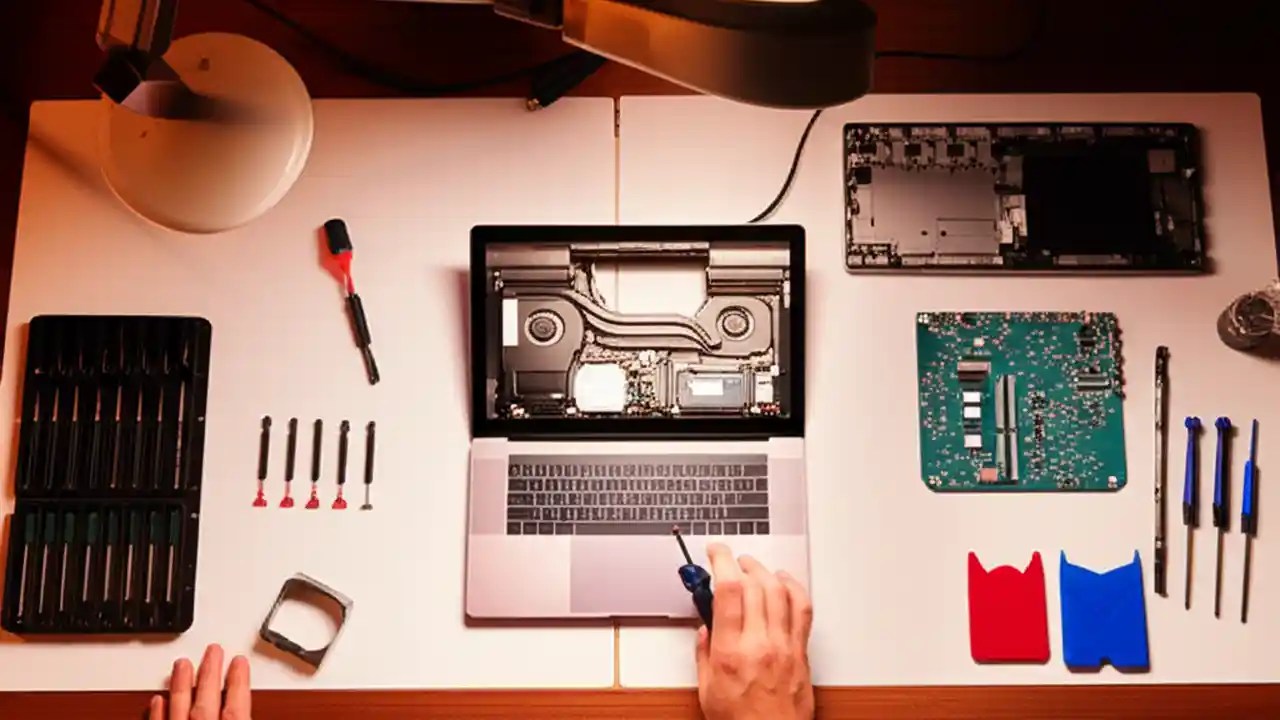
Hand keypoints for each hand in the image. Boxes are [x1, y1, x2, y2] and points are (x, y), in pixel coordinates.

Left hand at [149, 644, 251, 719]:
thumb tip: (269, 717)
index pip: (236, 706)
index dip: (239, 681)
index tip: (239, 663)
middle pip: (206, 699)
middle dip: (210, 672)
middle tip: (213, 651)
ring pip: (179, 707)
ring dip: (180, 685)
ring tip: (182, 663)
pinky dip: (157, 713)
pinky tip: (158, 701)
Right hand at [696, 543, 813, 719]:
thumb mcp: (707, 691)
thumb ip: (704, 655)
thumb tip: (704, 629)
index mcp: (731, 652)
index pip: (728, 590)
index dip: (721, 561)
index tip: (716, 551)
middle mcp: (760, 644)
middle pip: (754, 584)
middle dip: (740, 563)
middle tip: (730, 560)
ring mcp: (784, 646)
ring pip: (779, 590)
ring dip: (764, 571)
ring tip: (753, 567)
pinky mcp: (801, 652)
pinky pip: (803, 608)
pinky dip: (794, 588)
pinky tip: (784, 582)